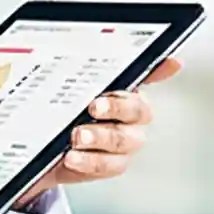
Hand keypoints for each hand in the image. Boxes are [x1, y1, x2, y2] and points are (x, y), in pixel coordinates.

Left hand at [12, 58, 182, 207]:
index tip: (170, 63)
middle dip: (115, 107)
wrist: (43, 150)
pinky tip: (72, 157)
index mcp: (122, 89)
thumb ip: (71, 73)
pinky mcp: (113, 164)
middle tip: (93, 107)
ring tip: (75, 137)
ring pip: (122, 139)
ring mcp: (124, 141)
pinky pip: (108, 164)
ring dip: (99, 137)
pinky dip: (89, 161)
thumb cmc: (59, 114)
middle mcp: (129, 114)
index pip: (146, 74)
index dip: (161, 69)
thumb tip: (62, 49)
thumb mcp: (60, 89)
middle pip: (137, 109)